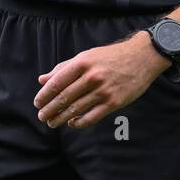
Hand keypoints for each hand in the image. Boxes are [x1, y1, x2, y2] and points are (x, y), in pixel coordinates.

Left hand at [34, 31, 172, 128]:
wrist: (142, 57)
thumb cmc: (111, 56)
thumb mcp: (87, 56)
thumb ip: (64, 68)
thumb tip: (42, 80)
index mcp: (82, 63)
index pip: (57, 82)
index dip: (45, 95)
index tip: (37, 103)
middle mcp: (92, 77)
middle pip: (64, 98)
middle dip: (50, 110)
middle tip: (42, 117)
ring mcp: (104, 90)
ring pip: (76, 109)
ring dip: (61, 118)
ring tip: (52, 123)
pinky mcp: (114, 102)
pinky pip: (92, 117)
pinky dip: (79, 122)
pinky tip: (72, 123)